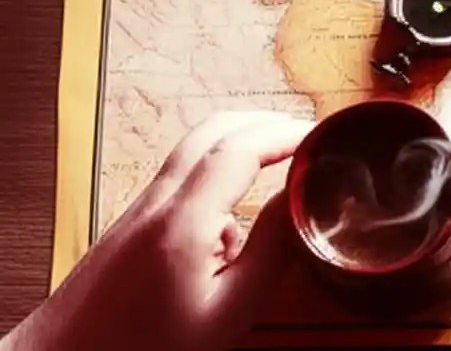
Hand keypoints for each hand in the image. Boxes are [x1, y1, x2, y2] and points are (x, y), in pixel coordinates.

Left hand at [0, 112, 314, 350]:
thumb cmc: (144, 347)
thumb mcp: (228, 310)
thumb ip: (271, 251)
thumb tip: (299, 204)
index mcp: (182, 220)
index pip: (242, 147)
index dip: (286, 133)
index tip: (319, 137)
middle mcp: (156, 202)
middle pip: (215, 130)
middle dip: (266, 123)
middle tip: (305, 136)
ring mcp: (138, 208)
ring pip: (195, 148)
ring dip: (241, 142)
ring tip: (280, 161)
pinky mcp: (131, 222)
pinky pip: (180, 175)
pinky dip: (218, 169)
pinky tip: (236, 217)